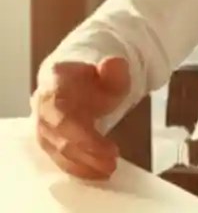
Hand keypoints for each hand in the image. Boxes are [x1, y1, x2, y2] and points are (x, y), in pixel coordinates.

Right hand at [30, 56, 128, 178]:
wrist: (72, 83)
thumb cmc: (90, 81)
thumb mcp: (108, 71)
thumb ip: (113, 70)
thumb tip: (113, 64)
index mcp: (54, 87)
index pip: (62, 116)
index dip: (83, 135)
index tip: (108, 148)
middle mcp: (42, 110)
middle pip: (61, 139)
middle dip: (88, 154)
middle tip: (112, 163)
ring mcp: (43, 129)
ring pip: (59, 153)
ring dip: (83, 165)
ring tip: (108, 170)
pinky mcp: (48, 143)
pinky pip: (60, 160)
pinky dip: (79, 169)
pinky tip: (97, 175)